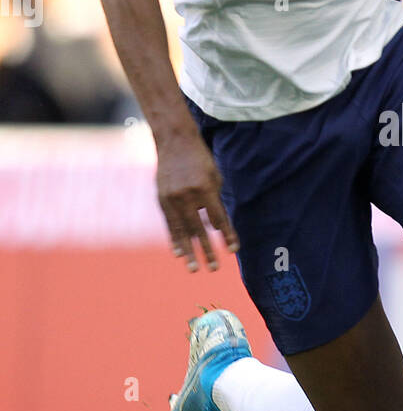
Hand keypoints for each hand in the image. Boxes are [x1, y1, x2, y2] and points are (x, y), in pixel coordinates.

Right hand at [156, 131, 238, 271]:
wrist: (175, 142)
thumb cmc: (201, 160)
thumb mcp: (215, 177)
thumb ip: (216, 202)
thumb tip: (217, 228)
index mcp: (205, 188)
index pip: (218, 218)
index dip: (226, 234)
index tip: (233, 250)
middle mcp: (188, 195)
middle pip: (199, 229)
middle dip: (207, 250)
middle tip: (214, 268)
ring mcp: (172, 198)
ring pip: (182, 231)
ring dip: (189, 251)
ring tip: (193, 269)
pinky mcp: (161, 199)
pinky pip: (169, 224)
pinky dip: (174, 239)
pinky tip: (179, 253)